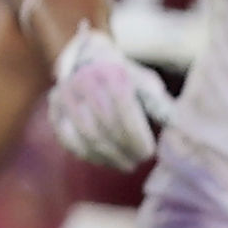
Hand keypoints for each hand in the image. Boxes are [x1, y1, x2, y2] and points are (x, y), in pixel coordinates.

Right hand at [44, 32, 172, 170]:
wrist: (90, 61)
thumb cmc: (127, 79)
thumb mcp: (146, 83)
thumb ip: (158, 103)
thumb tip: (173, 124)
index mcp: (111, 73)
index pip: (124, 110)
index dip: (136, 136)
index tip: (149, 153)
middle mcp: (84, 82)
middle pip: (105, 125)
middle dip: (124, 148)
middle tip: (139, 160)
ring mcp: (65, 96)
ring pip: (86, 135)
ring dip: (108, 156)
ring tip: (126, 165)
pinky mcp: (54, 110)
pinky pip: (68, 139)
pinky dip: (88, 155)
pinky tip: (106, 162)